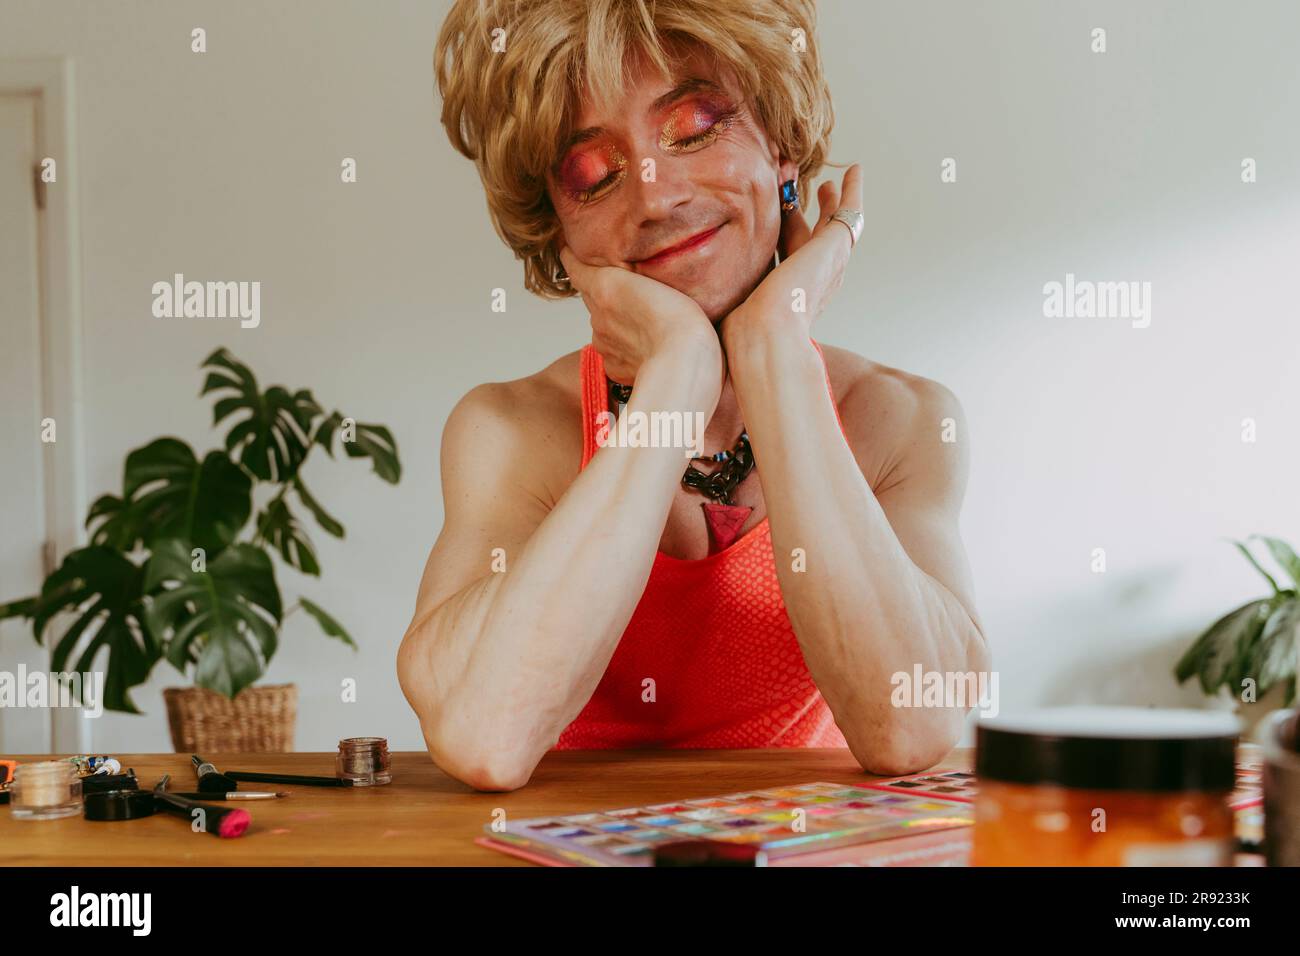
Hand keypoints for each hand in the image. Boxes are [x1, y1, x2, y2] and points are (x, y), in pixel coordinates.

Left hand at [558, 245, 718, 385]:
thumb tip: (630, 283)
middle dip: (607, 294)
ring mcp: (602, 343)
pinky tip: (649, 350)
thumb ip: (636, 277)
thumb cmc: (681, 319)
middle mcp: (596, 314)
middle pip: (593, 298)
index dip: (571, 257)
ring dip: (619, 324)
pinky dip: (627, 351)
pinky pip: (615, 354)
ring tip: (649, 325)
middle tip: (633, 293)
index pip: (574, 266)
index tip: (568, 250)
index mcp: (603, 286)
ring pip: (605, 327)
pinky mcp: (612, 367)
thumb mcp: (661, 279)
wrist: (682, 364)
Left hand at [722, 164, 862, 347]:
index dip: (774, 233)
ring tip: (827, 184)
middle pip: (807, 238)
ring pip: (830, 224)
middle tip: (796, 191)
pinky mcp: (835, 249)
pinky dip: (854, 190)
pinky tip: (856, 171)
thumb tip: (668, 292)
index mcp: (785, 294)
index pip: (782, 256)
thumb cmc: (736, 335)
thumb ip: (710, 290)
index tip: (763, 215)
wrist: (763, 338)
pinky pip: (850, 212)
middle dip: (800, 214)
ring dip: (827, 201)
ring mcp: (826, 265)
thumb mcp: (720, 302)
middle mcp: (810, 281)